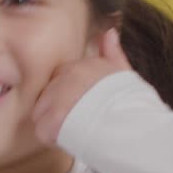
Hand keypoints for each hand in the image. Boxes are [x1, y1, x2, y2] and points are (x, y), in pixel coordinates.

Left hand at [31, 27, 131, 145]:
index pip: (62, 77)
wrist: (130, 125)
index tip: (81, 105)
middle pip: (48, 93)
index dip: (68, 94)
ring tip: (73, 131)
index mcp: (81, 66)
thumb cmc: (130, 102)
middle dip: (58, 107)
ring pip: (42, 112)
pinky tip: (69, 140)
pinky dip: (53, 138)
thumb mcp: (124, 73)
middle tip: (76, 120)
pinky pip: (43, 131)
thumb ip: (113, 53)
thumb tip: (109, 32)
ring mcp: (57, 98)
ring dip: (53, 123)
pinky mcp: (52, 121)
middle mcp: (65, 77)